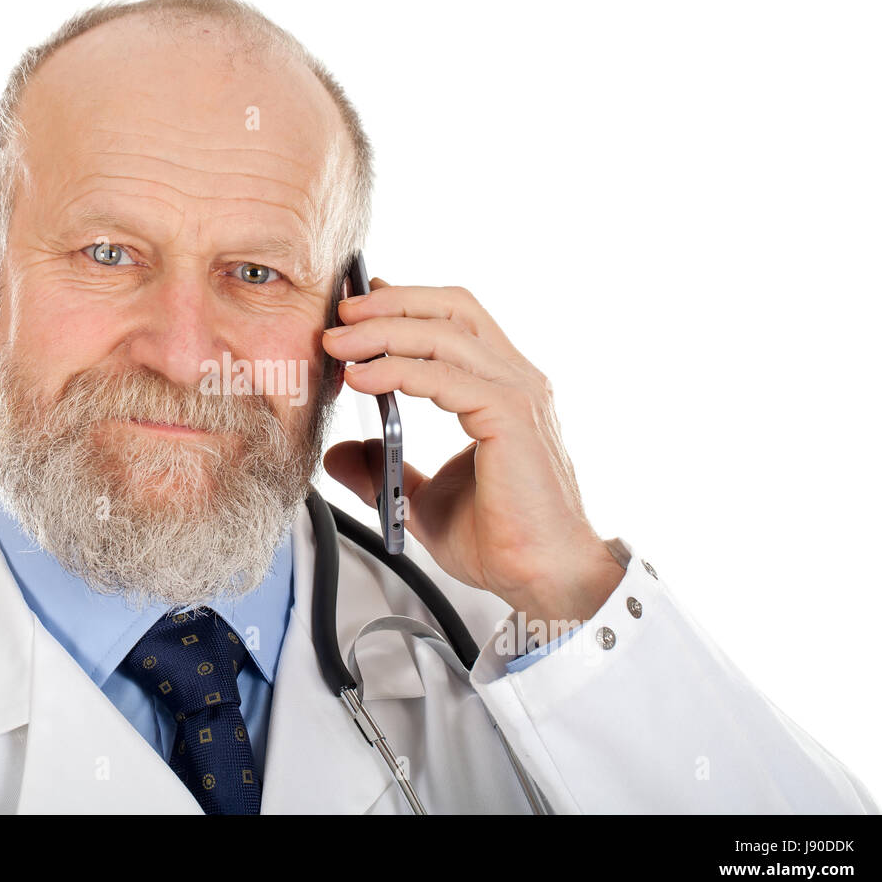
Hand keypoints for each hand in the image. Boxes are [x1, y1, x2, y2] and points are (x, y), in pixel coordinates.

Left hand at [321, 278, 625, 630]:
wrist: (543, 579)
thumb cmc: (501, 541)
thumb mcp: (419, 500)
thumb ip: (383, 470)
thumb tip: (340, 452)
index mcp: (502, 388)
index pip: (456, 320)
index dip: (407, 303)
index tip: (356, 307)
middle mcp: (516, 380)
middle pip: (452, 308)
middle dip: (391, 302)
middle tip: (341, 311)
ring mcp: (517, 394)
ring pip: (445, 333)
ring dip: (384, 330)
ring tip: (339, 342)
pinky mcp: (510, 418)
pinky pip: (444, 377)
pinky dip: (396, 370)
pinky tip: (361, 378)